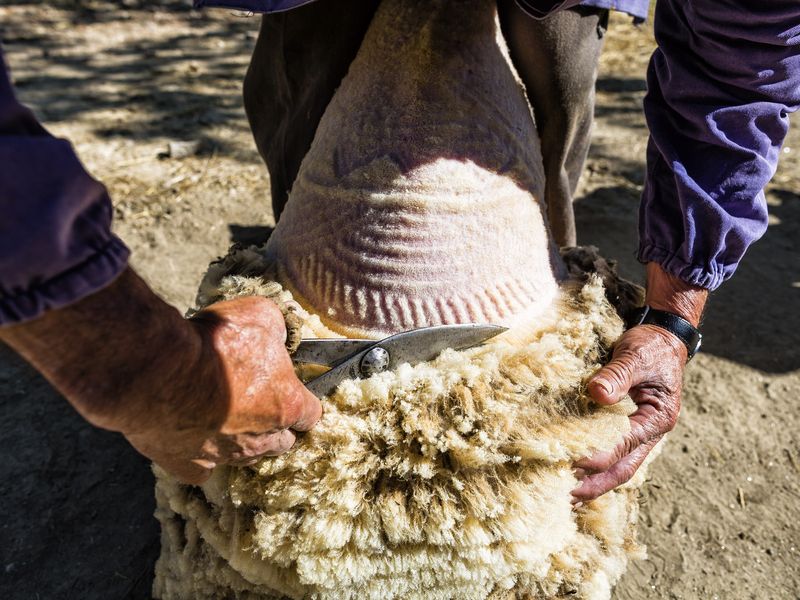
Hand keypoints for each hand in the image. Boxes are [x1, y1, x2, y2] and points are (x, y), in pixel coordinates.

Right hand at [125, 295, 321, 483]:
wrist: (161, 369)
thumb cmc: (216, 343)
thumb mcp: (261, 315)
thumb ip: (278, 330)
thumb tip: (278, 336)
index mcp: (287, 404)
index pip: (311, 414)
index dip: (301, 401)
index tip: (289, 390)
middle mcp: (262, 438)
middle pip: (281, 441)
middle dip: (275, 425)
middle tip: (255, 401)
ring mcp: (227, 456)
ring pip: (245, 456)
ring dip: (240, 438)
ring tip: (221, 413)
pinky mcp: (190, 465)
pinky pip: (203, 467)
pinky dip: (200, 453)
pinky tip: (191, 433)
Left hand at [571, 325, 684, 502]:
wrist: (661, 339)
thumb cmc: (650, 346)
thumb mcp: (635, 355)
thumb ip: (617, 374)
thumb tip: (597, 394)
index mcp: (658, 418)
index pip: (624, 445)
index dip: (597, 456)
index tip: (570, 462)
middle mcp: (650, 432)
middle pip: (623, 469)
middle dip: (595, 485)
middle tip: (565, 497)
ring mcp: (640, 434)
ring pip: (617, 467)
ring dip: (592, 482)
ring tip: (564, 496)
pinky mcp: (627, 430)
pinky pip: (611, 455)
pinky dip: (594, 467)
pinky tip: (573, 476)